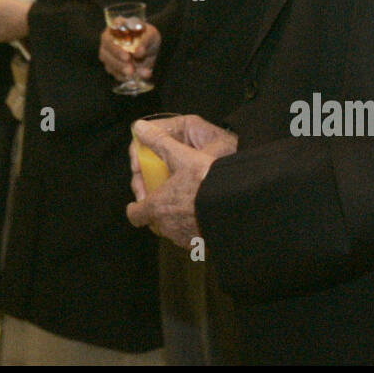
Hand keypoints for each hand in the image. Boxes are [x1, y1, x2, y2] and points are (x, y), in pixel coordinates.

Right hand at [100, 21, 159, 81]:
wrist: (148, 47)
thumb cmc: (147, 36)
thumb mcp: (151, 35)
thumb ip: (146, 41)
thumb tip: (138, 53)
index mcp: (116, 26)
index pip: (111, 33)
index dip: (116, 45)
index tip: (127, 56)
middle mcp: (108, 39)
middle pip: (106, 50)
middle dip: (118, 62)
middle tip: (130, 69)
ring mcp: (107, 53)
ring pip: (109, 63)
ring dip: (120, 70)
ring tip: (132, 74)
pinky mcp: (111, 65)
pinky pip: (114, 73)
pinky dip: (123, 77)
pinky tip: (132, 80)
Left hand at [126, 115, 237, 248]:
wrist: (239, 205)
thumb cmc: (208, 181)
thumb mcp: (182, 156)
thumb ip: (159, 142)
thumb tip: (139, 127)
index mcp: (157, 207)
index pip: (135, 214)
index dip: (136, 206)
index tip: (141, 199)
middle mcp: (168, 227)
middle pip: (154, 223)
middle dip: (158, 211)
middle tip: (168, 196)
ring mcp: (184, 238)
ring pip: (173, 231)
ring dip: (176, 219)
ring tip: (189, 203)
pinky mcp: (201, 245)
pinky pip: (191, 238)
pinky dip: (193, 228)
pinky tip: (204, 213)